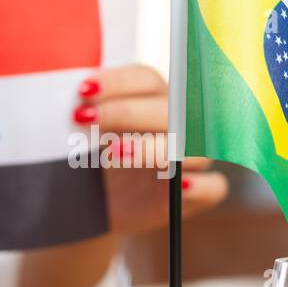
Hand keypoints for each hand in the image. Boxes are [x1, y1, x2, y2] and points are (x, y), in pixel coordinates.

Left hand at [74, 65, 228, 234]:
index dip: (118, 82)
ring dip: (156, 148)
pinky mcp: (197, 194)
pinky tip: (181, 185)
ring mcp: (192, 159)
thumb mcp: (83, 134)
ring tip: (115, 153)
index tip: (83, 91)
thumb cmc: (91, 160)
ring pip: (194, 147)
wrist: (95, 207)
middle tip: (85, 119)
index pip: (146, 79)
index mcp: (154, 98)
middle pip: (169, 109)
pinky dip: (201, 185)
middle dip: (126, 112)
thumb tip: (72, 101)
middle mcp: (179, 123)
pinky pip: (215, 187)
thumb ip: (85, 114)